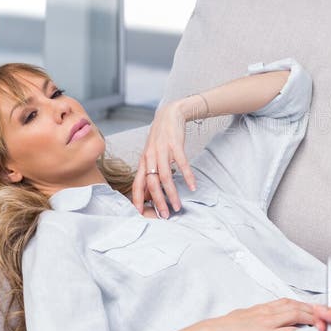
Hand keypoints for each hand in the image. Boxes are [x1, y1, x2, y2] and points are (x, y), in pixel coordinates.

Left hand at [132, 99, 196, 216]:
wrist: (169, 114)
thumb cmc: (160, 137)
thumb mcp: (151, 154)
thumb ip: (150, 171)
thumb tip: (149, 192)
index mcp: (143, 161)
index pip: (137, 183)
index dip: (137, 198)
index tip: (140, 213)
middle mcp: (150, 157)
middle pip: (152, 183)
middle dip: (158, 201)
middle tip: (165, 215)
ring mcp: (162, 150)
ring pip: (166, 177)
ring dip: (172, 193)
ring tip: (178, 206)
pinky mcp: (175, 145)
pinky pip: (181, 163)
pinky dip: (187, 176)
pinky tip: (192, 186)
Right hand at [212, 298, 314, 330]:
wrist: (216, 330)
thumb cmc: (229, 326)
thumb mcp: (247, 316)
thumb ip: (261, 316)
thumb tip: (270, 320)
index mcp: (263, 308)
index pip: (288, 302)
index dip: (303, 305)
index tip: (313, 309)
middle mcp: (267, 312)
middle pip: (294, 306)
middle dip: (311, 310)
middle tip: (323, 314)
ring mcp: (267, 322)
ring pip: (293, 314)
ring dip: (309, 317)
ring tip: (320, 321)